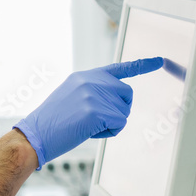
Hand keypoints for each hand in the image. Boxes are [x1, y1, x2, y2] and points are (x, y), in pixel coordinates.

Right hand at [14, 58, 162, 168]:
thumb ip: (93, 92)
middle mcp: (91, 80)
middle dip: (119, 110)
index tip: (160, 60)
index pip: (119, 68)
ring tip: (86, 126)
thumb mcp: (72, 97)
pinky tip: (89, 131)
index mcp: (86, 76)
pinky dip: (108, 132)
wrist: (36, 134)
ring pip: (123, 112)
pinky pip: (119, 124)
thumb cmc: (54, 122)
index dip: (141, 65)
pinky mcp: (95, 110)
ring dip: (110, 124)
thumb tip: (116, 101)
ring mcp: (94, 94)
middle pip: (127, 94)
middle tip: (97, 120)